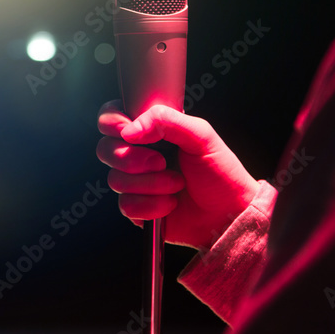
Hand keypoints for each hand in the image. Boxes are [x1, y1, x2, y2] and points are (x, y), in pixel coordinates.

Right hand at [97, 101, 259, 249]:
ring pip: (116, 180)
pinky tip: (170, 203)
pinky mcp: (137, 209)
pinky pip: (126, 205)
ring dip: (150, 184)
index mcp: (150, 131)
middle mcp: (138, 155)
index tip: (127, 131)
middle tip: (160, 161)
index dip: (111, 124)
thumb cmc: (221, 173)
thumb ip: (167, 119)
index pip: (110, 119)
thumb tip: (131, 130)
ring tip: (176, 183)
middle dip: (131, 159)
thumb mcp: (201, 135)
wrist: (230, 214)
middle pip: (105, 150)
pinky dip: (152, 205)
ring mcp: (135, 183)